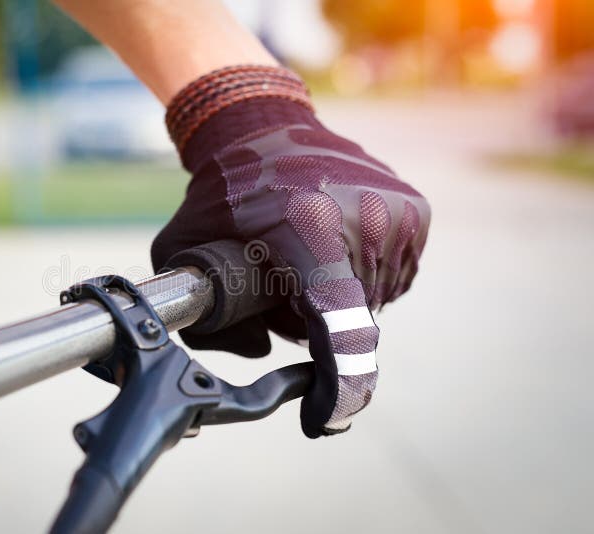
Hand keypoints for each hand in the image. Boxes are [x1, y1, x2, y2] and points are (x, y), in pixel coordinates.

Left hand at [152, 67, 429, 436]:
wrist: (263, 128)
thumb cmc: (221, 196)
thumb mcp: (184, 253)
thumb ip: (207, 320)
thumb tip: (265, 352)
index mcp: (308, 233)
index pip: (340, 330)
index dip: (337, 389)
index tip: (319, 418)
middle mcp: (364, 222)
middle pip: (350, 324)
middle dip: (316, 325)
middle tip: (282, 287)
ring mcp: (396, 214)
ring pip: (375, 302)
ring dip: (342, 300)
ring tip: (305, 257)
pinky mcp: (416, 211)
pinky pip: (393, 276)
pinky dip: (363, 275)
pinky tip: (332, 244)